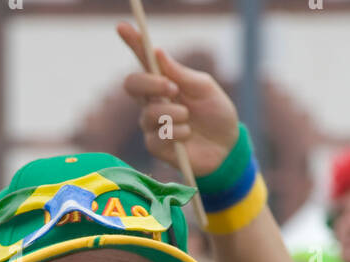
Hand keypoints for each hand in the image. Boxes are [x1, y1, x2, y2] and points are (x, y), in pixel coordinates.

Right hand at [118, 22, 238, 176]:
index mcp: (164, 81)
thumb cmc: (216, 113)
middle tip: (172, 87)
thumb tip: (158, 53)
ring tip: (188, 117)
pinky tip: (187, 134)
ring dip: (172, 113)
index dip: (132, 42)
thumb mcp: (205, 88)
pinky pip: (158, 136)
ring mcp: (152, 124)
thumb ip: (181, 74)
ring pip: (148, 113)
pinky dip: (177, 132)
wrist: (227, 147)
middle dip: (150, 83)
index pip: (143, 59)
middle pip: (132, 85)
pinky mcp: (156, 147)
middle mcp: (153, 101)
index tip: (122, 27)